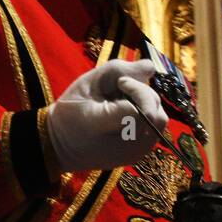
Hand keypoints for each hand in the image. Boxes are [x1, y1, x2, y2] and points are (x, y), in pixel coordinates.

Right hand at [45, 59, 168, 171]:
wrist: (61, 146)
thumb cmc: (71, 111)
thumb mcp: (87, 82)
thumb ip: (117, 69)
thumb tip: (150, 66)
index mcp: (105, 126)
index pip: (144, 108)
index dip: (137, 89)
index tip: (120, 83)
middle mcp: (125, 144)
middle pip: (155, 111)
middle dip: (142, 95)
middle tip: (119, 92)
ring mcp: (135, 152)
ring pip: (159, 120)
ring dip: (145, 105)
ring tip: (122, 104)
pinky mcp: (140, 154)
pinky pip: (154, 129)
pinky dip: (145, 116)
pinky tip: (125, 116)